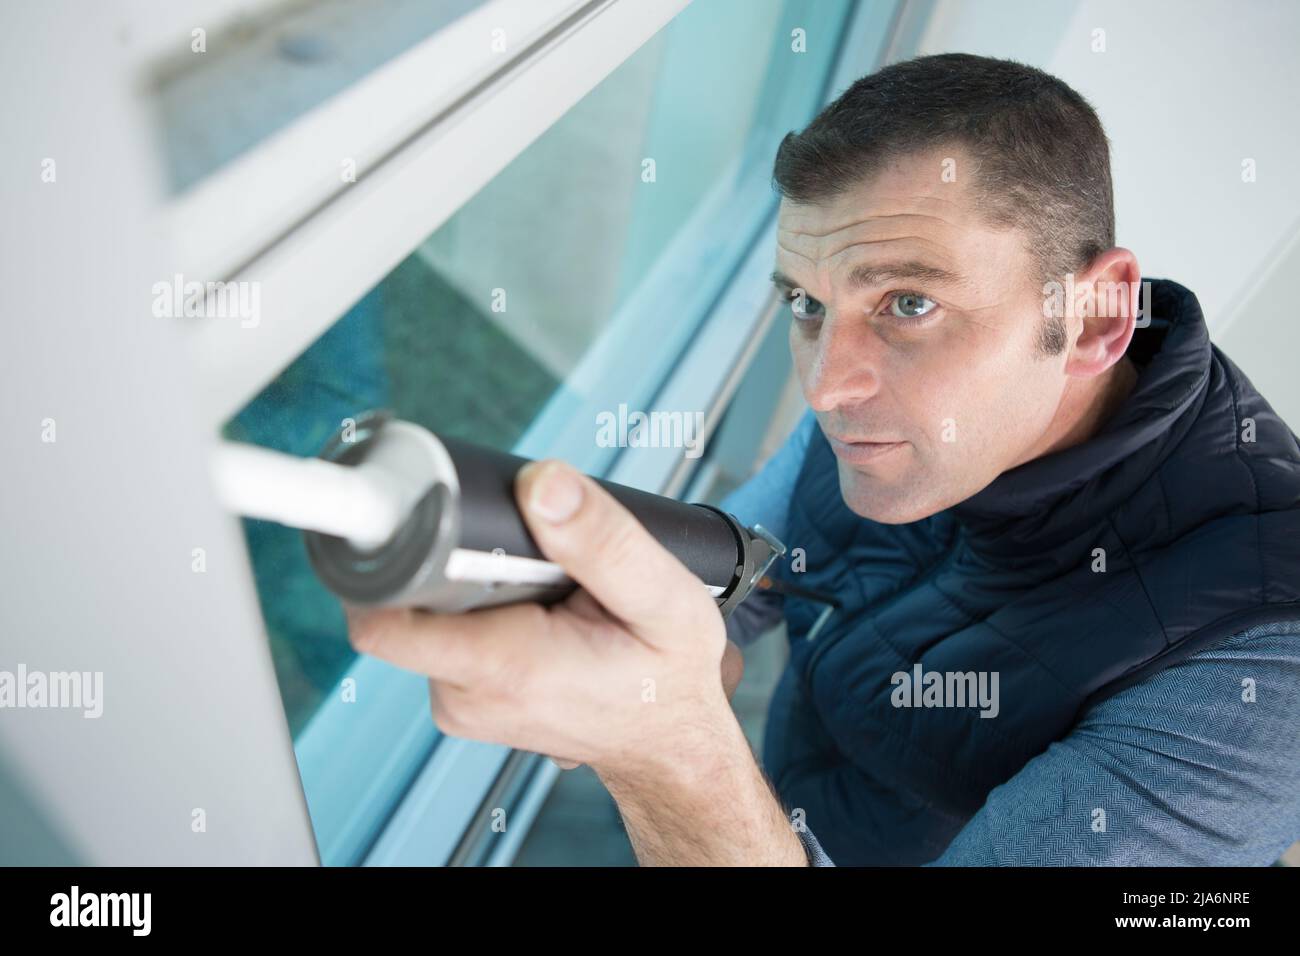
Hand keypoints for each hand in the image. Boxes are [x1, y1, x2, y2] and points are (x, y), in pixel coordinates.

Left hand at [345, 458, 739, 780]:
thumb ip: (602, 539)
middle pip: (412, 592)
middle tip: (536, 562)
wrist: (667, 745)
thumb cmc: (667, 681)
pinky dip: (484, 608)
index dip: (393, 553)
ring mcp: (457, 698)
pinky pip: (445, 627)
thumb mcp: (664, 600)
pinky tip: (538, 614)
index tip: (419, 514)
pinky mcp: (460, 694)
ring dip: (478, 582)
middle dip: (462, 556)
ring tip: (548, 593)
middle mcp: (464, 692)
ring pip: (429, 605)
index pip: (385, 615)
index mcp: (503, 667)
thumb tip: (541, 483)